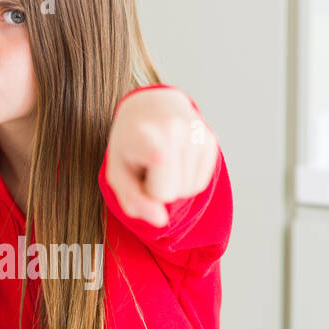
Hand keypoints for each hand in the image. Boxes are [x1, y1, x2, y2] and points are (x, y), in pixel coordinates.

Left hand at [103, 87, 218, 226]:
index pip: (159, 157)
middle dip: (157, 188)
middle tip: (148, 166)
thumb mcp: (118, 174)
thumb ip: (134, 200)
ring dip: (173, 184)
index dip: (157, 169)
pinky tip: (176, 160)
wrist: (151, 107)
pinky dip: (186, 180)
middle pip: (171, 192)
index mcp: (143, 133)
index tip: (158, 157)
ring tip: (162, 161)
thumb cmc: (130, 146)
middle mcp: (173, 128)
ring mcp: (195, 133)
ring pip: (188, 191)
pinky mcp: (210, 140)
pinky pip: (200, 184)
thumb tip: (161, 220)